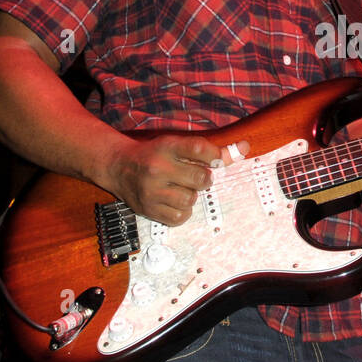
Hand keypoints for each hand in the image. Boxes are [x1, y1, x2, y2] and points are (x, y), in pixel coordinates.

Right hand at [101, 135, 249, 225]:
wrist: (118, 166)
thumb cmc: (154, 155)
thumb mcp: (176, 145)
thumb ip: (209, 150)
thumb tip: (244, 148)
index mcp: (166, 147)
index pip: (201, 149)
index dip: (214, 156)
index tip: (213, 160)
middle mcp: (158, 168)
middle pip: (202, 178)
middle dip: (203, 179)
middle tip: (192, 176)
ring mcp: (152, 190)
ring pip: (191, 199)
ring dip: (191, 195)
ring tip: (179, 188)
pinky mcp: (149, 209)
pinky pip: (181, 216)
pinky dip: (182, 211)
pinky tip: (173, 200)